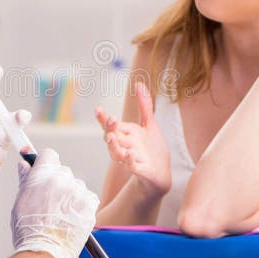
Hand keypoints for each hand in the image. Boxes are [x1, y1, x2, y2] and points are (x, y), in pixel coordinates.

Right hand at [11, 148, 98, 257]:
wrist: (44, 253)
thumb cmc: (28, 230)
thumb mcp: (20, 201)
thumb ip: (25, 179)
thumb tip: (25, 163)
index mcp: (43, 175)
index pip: (49, 155)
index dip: (45, 163)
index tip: (43, 171)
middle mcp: (62, 179)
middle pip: (63, 171)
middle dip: (57, 182)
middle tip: (49, 201)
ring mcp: (78, 192)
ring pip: (76, 185)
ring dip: (71, 194)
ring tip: (60, 214)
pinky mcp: (90, 205)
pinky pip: (88, 197)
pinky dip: (82, 205)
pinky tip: (71, 218)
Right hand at [95, 81, 170, 196]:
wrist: (161, 174)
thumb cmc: (152, 149)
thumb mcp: (149, 124)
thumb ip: (144, 105)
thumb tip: (138, 83)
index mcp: (126, 134)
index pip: (111, 125)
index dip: (103, 119)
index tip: (98, 110)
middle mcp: (125, 146)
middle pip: (112, 137)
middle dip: (109, 129)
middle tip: (110, 120)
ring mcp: (131, 159)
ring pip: (117, 153)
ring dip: (114, 146)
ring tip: (113, 138)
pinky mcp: (140, 170)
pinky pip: (133, 167)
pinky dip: (130, 162)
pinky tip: (130, 155)